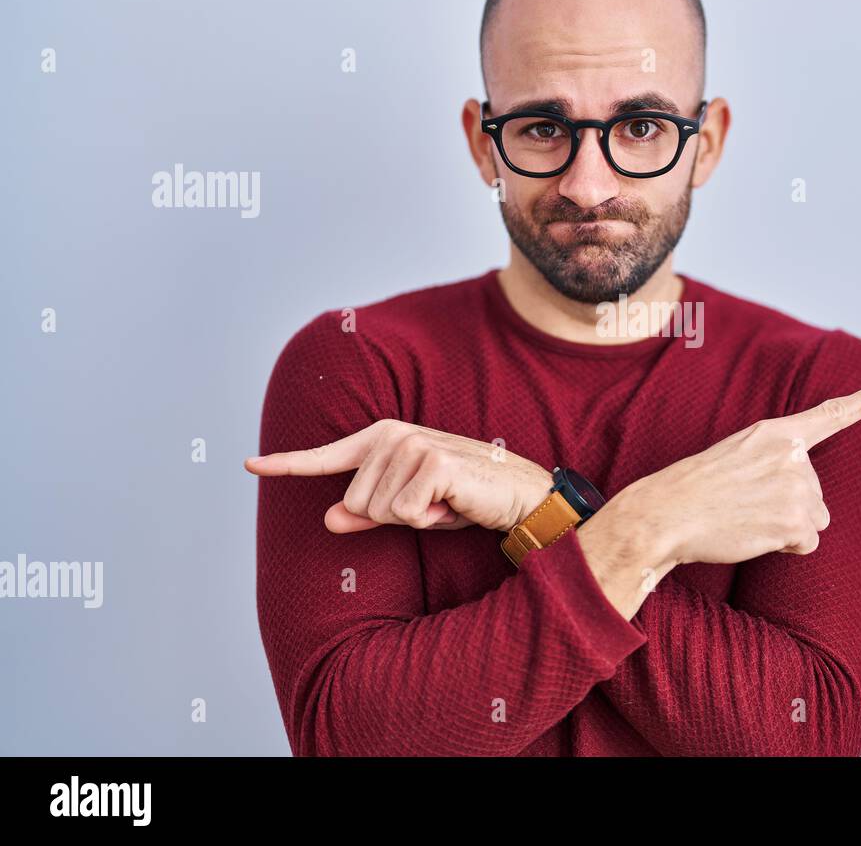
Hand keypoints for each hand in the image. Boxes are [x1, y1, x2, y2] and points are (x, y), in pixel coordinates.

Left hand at [244, 420, 553, 533]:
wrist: (518, 494)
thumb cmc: (463, 498)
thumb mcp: (410, 508)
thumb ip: (367, 513)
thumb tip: (328, 518)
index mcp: (382, 438)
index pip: (325, 457)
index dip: (286, 464)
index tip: (248, 465)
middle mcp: (392, 435)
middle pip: (355, 504)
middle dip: (394, 516)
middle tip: (433, 503)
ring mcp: (411, 445)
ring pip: (378, 512)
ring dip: (415, 519)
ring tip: (446, 502)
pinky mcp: (432, 462)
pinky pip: (405, 515)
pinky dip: (432, 520)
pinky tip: (454, 504)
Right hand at [598, 379, 860, 567]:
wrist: (666, 513)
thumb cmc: (695, 491)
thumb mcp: (737, 457)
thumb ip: (775, 464)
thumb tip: (808, 514)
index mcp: (774, 433)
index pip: (830, 415)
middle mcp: (791, 455)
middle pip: (816, 494)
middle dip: (789, 507)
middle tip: (745, 505)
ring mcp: (796, 486)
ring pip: (814, 520)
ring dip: (787, 528)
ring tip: (747, 519)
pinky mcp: (796, 520)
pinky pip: (806, 543)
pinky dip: (784, 546)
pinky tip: (753, 534)